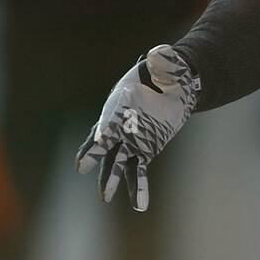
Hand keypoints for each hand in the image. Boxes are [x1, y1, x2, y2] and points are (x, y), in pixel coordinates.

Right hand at [75, 45, 199, 210]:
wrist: (177, 86)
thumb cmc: (167, 72)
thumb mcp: (167, 64)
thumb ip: (162, 62)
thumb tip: (158, 54)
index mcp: (121, 105)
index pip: (108, 121)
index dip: (101, 133)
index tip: (95, 144)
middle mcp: (120, 126)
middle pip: (105, 144)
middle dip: (94, 155)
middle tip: (82, 167)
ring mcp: (131, 140)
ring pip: (118, 163)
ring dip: (113, 180)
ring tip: (106, 197)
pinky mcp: (145, 150)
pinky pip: (139, 171)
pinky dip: (139, 188)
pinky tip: (139, 206)